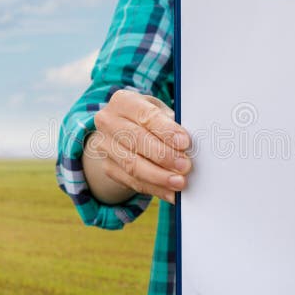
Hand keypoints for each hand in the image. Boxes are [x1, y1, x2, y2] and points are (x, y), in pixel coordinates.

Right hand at [83, 89, 190, 203]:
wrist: (122, 132)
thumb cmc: (148, 119)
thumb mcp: (160, 112)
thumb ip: (172, 125)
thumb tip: (190, 145)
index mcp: (123, 101)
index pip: (146, 115)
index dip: (166, 130)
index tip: (185, 142)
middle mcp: (108, 121)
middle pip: (137, 141)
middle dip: (164, 156)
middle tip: (185, 166)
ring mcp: (105, 146)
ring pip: (132, 165)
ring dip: (159, 176)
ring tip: (180, 182)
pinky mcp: (108, 167)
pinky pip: (132, 182)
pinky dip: (154, 189)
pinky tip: (170, 193)